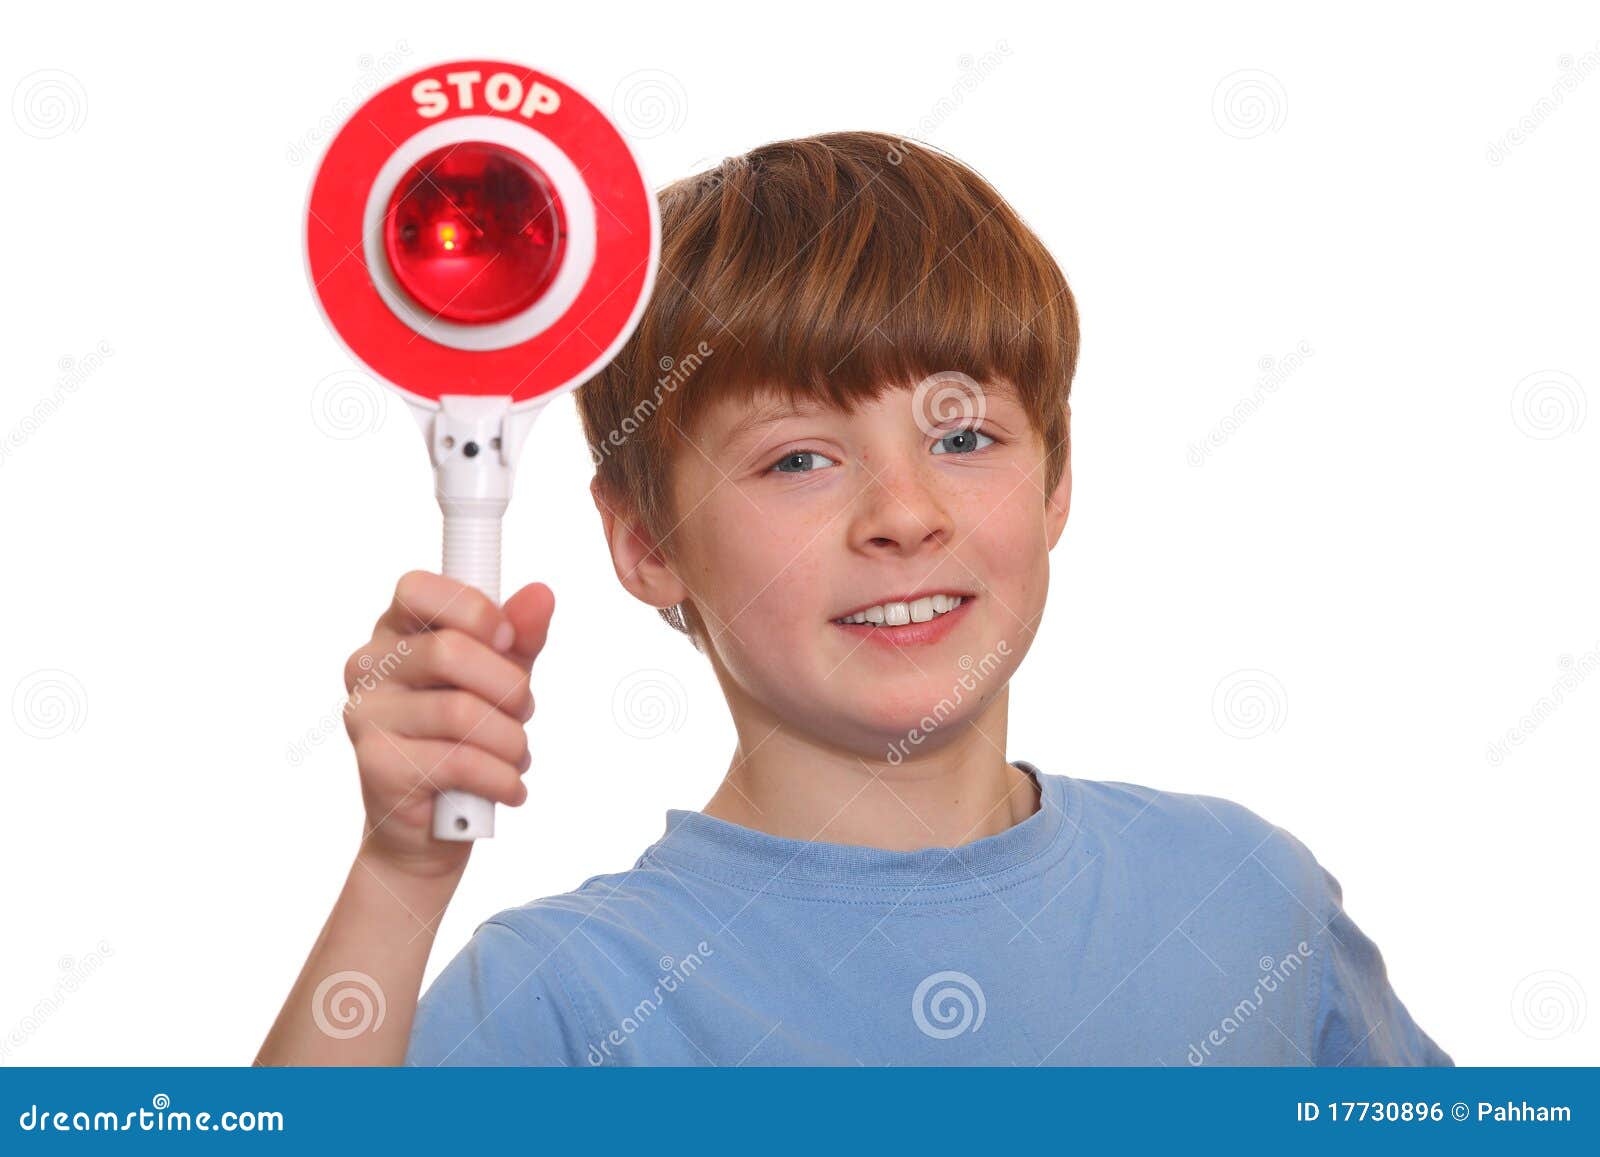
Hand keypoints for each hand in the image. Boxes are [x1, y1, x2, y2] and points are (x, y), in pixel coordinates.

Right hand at [341, 570, 554, 879]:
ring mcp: (366, 716)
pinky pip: (459, 761)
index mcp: (395, 633)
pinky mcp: (376, 765)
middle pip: (449, 651)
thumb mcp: (499, 680)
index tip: (507, 639)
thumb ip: (519, 636)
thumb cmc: (464, 739)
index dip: (473, 610)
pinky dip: (502, 778)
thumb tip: (541, 595)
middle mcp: (369, 668)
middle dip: (509, 687)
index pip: (417, 589)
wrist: (429, 829)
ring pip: (462, 712)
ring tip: (514, 757)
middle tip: (521, 713)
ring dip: (511, 741)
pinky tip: (509, 788)